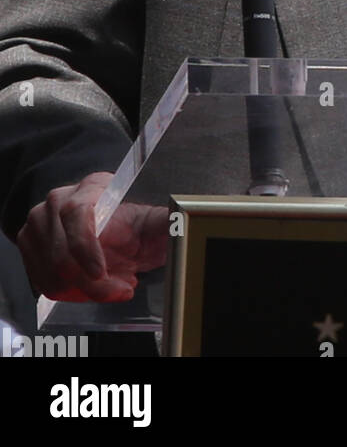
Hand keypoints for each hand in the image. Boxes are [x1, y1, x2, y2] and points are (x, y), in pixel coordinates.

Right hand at [16, 171, 169, 301]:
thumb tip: (182, 216)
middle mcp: (58, 200)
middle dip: (95, 284)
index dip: (85, 248)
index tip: (101, 273)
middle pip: (63, 254)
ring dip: (84, 292)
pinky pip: (44, 283)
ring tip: (112, 284)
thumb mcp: (153, 222)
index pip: (76, 214)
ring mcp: (39, 223)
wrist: (116, 234)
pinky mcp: (30, 246)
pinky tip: (91, 287)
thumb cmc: (134, 226)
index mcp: (92, 187)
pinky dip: (70, 294)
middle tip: (123, 289)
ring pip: (52, 274)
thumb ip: (166, 220)